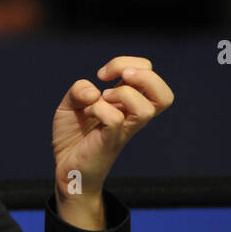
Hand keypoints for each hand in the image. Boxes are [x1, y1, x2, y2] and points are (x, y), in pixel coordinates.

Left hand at [51, 56, 173, 225]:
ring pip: (146, 108)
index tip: (103, 74)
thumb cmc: (73, 136)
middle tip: (113, 80)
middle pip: (164, 94)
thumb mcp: (70, 104)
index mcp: (128, 102)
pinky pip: (115, 119)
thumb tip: (94, 91)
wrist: (66, 168)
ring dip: (123, 94)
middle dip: (141, 74)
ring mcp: (124, 130)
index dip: (127, 63)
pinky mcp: (110, 141)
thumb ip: (78, 90)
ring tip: (104, 98)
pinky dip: (99, 108)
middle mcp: (132, 116)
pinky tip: (89, 113)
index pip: (149, 73)